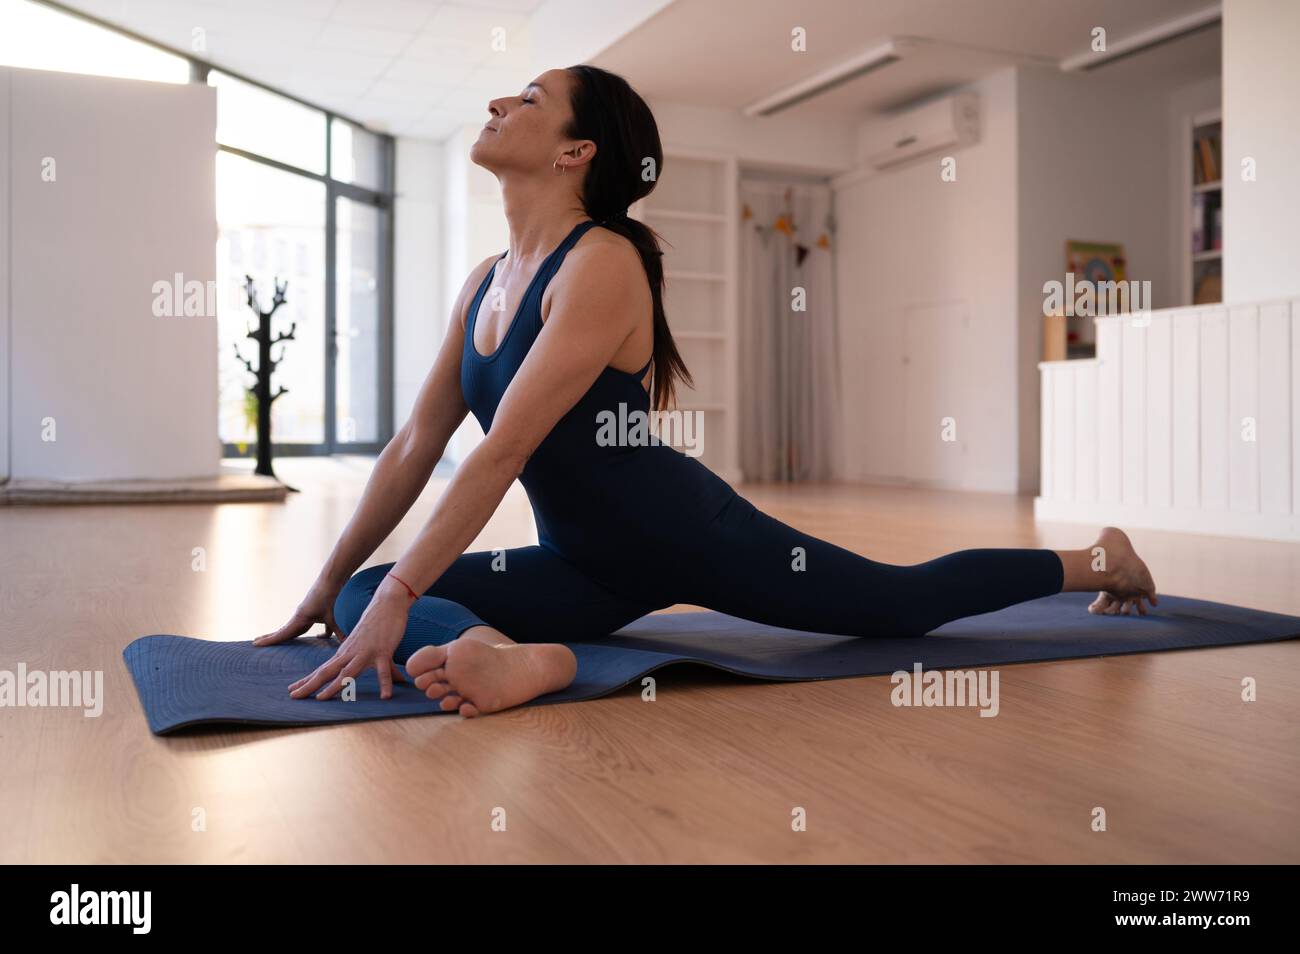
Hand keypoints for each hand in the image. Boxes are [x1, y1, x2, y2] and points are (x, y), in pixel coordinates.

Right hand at [254, 580, 345, 645]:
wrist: (329, 583)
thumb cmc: (328, 599)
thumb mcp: (332, 617)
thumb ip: (337, 632)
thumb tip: (345, 643)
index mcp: (299, 619)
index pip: (282, 633)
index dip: (270, 640)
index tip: (256, 643)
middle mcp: (297, 617)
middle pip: (282, 631)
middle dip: (270, 638)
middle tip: (255, 643)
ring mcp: (302, 614)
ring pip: (290, 627)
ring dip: (282, 634)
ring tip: (270, 639)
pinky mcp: (308, 612)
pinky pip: (301, 624)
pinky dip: (299, 631)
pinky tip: (308, 637)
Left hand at [288, 583, 410, 700]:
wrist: (387, 603)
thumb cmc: (379, 623)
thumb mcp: (369, 645)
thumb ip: (374, 662)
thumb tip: (386, 676)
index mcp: (345, 652)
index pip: (322, 669)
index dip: (307, 680)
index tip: (293, 690)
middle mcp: (350, 653)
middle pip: (326, 672)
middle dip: (309, 685)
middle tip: (293, 696)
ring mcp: (365, 653)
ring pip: (347, 672)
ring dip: (333, 687)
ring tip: (320, 699)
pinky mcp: (382, 651)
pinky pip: (383, 671)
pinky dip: (385, 683)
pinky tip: (386, 696)